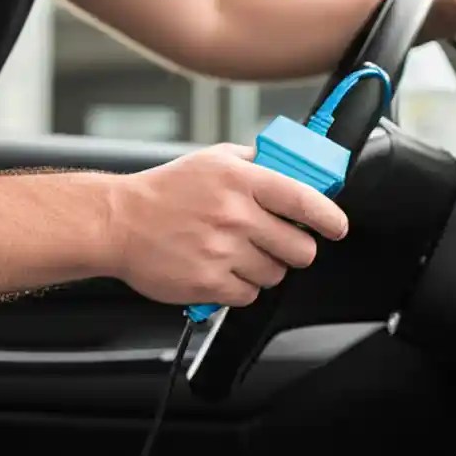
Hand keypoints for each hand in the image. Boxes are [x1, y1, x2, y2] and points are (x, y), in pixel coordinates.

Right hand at [106, 144, 347, 306]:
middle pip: (300, 248)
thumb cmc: (165, 190)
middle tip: (280, 244)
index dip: (329, 217)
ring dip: (265, 268)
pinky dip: (240, 288)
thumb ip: (255, 162)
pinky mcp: (208, 283)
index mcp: (241, 180)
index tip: (338, 227)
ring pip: (275, 274)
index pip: (304, 200)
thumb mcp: (213, 159)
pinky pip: (248, 295)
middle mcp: (235, 215)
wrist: (117, 222)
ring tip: (239, 254)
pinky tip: (222, 270)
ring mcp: (222, 251)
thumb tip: (294, 169)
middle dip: (295, 249)